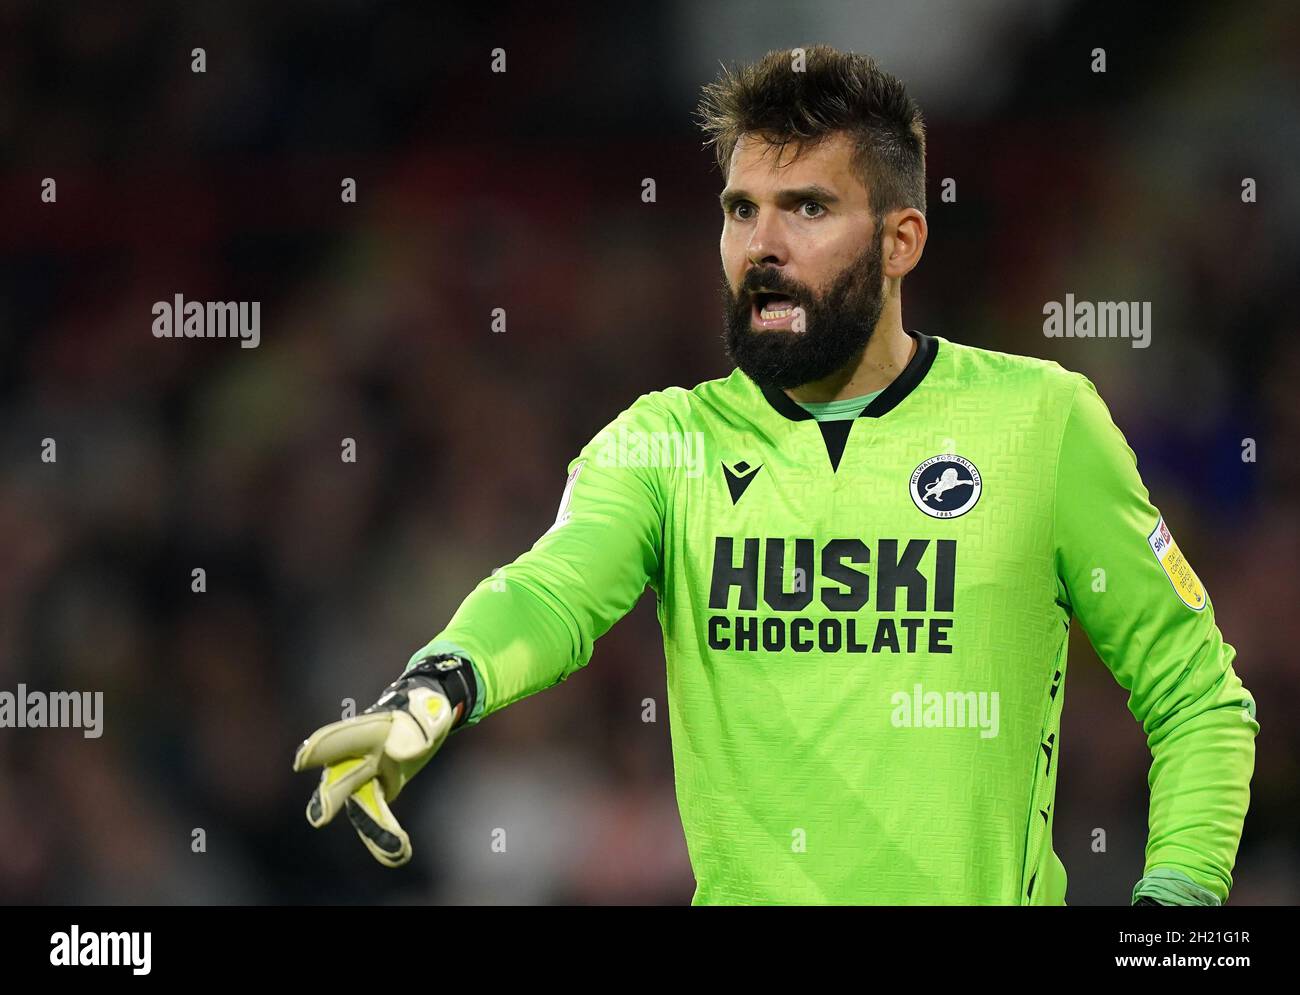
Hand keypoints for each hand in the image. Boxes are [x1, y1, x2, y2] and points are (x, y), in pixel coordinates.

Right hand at [294, 660, 464, 866]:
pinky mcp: (373, 792)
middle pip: (341, 776)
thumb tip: (397, 754)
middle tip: (319, 817)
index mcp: (370, 727)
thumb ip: (416, 728)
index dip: (324, 746)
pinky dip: (386, 837)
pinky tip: (399, 855)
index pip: (345, 736)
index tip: (303, 759)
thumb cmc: (424, 708)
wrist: (424, 716)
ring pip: (360, 805)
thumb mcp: (429, 711)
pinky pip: (376, 818)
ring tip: (396, 848)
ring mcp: (362, 775)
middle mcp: (357, 754)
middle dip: (330, 796)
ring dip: (375, 829)